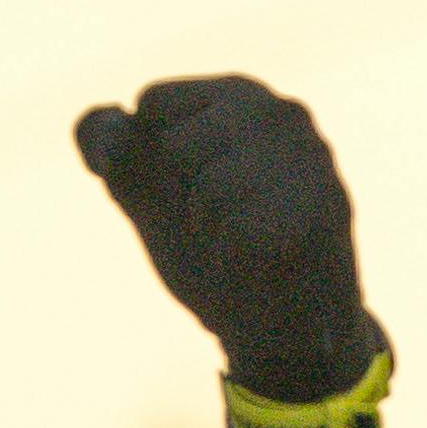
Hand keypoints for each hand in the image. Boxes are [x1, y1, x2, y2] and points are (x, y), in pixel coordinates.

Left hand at [72, 74, 377, 402]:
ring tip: (242, 244)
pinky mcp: (324, 209)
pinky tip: (264, 266)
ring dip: (211, 234)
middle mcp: (281, 113)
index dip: (148, 164)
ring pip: (209, 189)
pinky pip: (242, 233)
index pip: (152, 103)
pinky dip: (237, 262)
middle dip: (180, 200)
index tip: (186, 191)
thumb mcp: (149, 199)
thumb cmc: (212, 253)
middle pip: (174, 146)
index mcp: (236, 95)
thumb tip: (103, 131)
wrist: (277, 332)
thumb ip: (115, 154)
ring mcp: (310, 158)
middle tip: (218, 225)